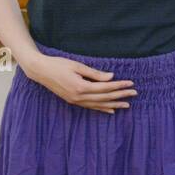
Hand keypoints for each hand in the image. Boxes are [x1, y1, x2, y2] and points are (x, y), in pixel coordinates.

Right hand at [22, 53, 136, 113]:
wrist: (39, 70)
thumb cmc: (58, 64)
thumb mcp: (77, 66)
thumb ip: (95, 74)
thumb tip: (111, 77)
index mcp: (81, 87)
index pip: (105, 87)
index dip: (119, 85)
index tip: (131, 83)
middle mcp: (78, 97)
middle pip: (104, 97)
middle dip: (120, 95)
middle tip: (134, 93)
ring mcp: (75, 101)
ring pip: (98, 105)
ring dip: (114, 104)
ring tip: (127, 105)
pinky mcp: (72, 101)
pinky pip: (90, 107)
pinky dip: (101, 109)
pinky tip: (111, 110)